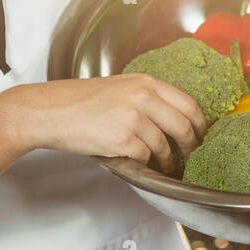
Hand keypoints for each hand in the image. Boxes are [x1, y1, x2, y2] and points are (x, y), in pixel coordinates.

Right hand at [3, 76, 206, 174]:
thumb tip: (172, 119)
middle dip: (191, 147)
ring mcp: (133, 118)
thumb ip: (146, 97)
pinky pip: (144, 157)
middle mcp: (143, 97)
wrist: (48, 111)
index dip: (200, 124)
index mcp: (145, 82)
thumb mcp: (119, 87)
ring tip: (164, 166)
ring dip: (166, 161)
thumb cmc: (78, 101)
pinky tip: (139, 163)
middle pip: (184, 126)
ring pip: (164, 146)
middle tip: (190, 157)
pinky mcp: (121, 139)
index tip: (201, 136)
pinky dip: (144, 164)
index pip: (188, 104)